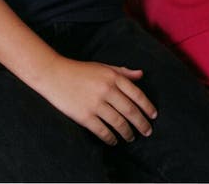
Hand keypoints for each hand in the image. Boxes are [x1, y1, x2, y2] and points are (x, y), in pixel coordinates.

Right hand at [37, 57, 157, 145]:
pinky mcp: (85, 116)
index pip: (136, 94)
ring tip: (131, 137)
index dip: (147, 106)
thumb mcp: (103, 67)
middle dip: (141, 123)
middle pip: (130, 110)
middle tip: (148, 132)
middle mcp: (107, 90)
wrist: (55, 74)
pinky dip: (110, 138)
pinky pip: (102, 131)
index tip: (154, 115)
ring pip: (118, 122)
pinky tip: (114, 141)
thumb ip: (122, 72)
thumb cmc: (80, 70)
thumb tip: (140, 74)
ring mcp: (96, 103)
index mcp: (113, 76)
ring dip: (127, 132)